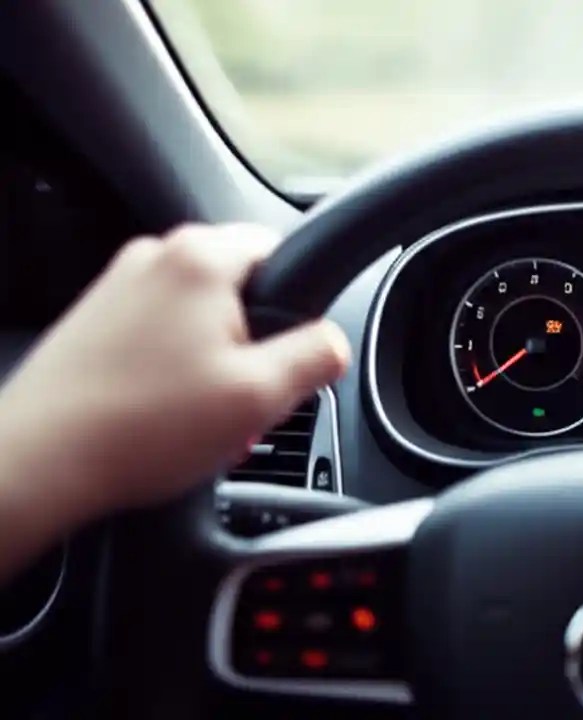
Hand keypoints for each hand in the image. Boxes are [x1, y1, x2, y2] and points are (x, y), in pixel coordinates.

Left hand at [0, 224, 349, 519]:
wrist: (38, 463)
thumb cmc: (140, 426)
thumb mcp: (259, 396)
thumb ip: (316, 357)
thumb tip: (334, 343)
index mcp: (201, 258)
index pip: (285, 251)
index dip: (300, 310)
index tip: (291, 357)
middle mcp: (155, 258)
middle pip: (242, 290)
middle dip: (255, 347)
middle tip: (247, 401)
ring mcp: (118, 288)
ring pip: (201, 319)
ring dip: (217, 366)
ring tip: (203, 420)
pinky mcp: (94, 323)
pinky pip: (161, 338)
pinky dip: (176, 373)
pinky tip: (168, 420)